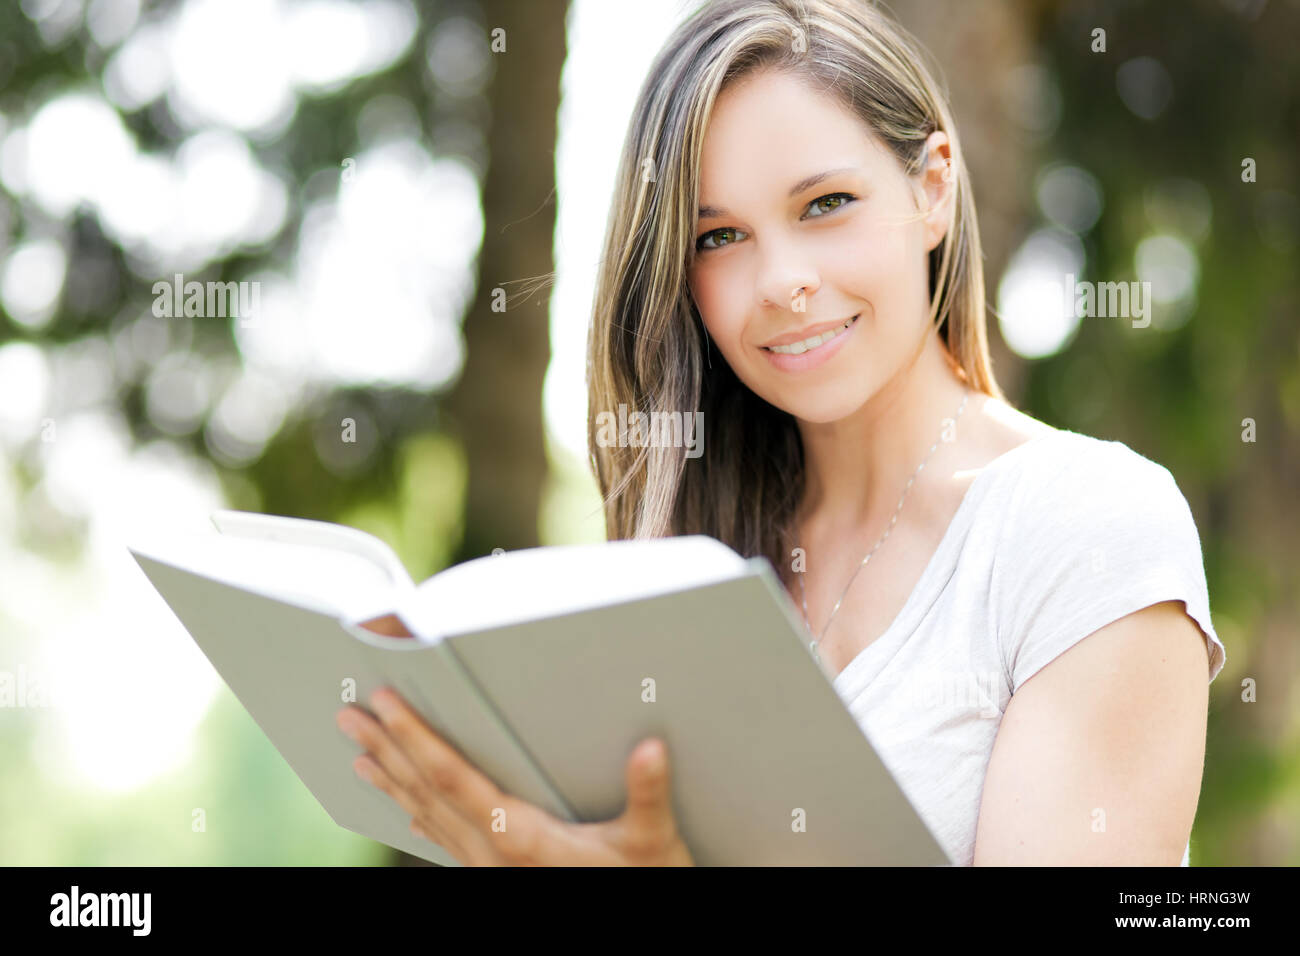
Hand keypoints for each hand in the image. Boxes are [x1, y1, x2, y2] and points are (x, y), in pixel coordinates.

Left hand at [336, 688, 694, 865]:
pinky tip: (407, 813)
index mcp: (520, 836)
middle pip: (425, 793)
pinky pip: (444, 842)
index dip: (415, 736)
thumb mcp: (652, 841)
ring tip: (359, 754)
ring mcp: (490, 869)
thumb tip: (651, 749)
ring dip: (392, 781)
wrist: (639, 918)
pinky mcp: (498, 876)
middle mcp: (493, 854)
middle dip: (386, 750)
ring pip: (427, 818)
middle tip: (349, 715)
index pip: (452, 776)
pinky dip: (417, 819)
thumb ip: (647, 794)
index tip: (387, 703)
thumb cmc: (644, 883)